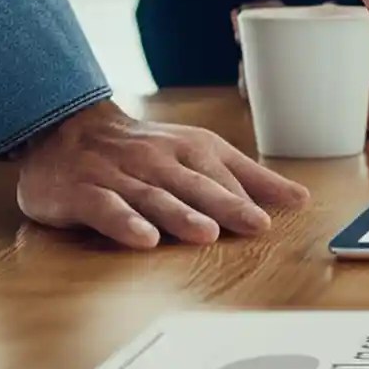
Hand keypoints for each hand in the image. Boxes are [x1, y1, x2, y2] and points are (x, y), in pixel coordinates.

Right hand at [16, 101, 309, 248]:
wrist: (67, 129)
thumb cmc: (147, 150)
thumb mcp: (202, 152)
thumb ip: (250, 178)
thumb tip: (300, 199)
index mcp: (194, 149)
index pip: (227, 175)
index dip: (253, 196)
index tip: (286, 212)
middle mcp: (161, 162)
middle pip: (198, 186)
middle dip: (228, 205)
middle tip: (257, 224)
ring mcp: (123, 177)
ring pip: (157, 198)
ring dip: (182, 216)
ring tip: (207, 233)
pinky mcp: (86, 193)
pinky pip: (108, 209)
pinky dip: (125, 223)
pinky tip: (144, 239)